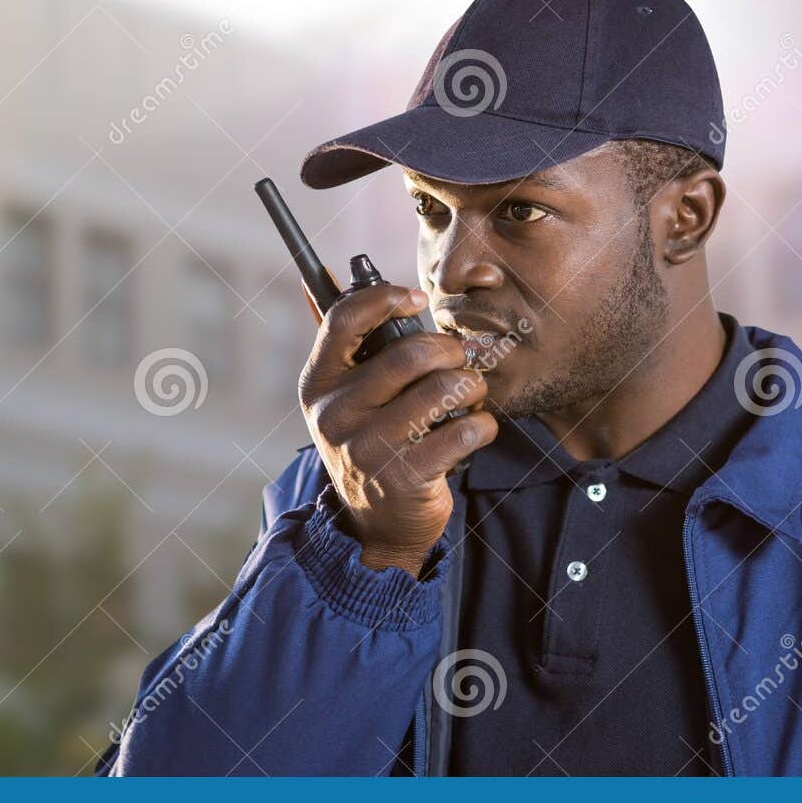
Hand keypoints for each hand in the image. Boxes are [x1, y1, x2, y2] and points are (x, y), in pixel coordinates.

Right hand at [297, 281, 497, 573]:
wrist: (375, 524)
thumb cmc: (370, 440)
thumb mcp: (343, 395)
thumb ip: (339, 341)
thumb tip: (318, 278)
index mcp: (318, 382)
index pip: (345, 318)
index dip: (387, 298)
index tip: (416, 299)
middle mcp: (336, 413)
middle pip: (411, 353)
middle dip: (451, 351)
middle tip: (461, 361)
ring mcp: (368, 448)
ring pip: (444, 388)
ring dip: (472, 385)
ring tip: (471, 394)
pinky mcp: (406, 477)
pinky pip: (465, 429)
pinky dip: (483, 424)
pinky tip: (475, 429)